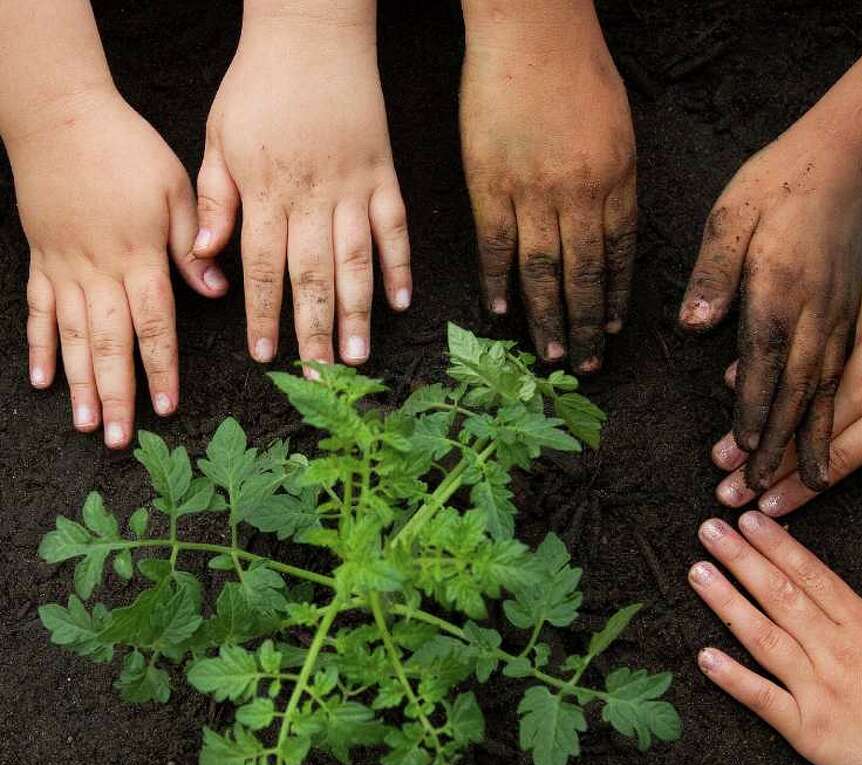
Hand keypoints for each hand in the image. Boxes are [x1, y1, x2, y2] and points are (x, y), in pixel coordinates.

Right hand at [12, 89, 226, 447]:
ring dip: (80, 383)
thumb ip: (192, 245)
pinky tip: (42, 380)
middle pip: (110, 344)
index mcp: (140, 257)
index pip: (154, 325)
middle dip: (116, 395)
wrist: (60, 118)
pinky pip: (40, 311)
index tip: (168, 407)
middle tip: (117, 438)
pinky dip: (40, 346)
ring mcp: (65, 268)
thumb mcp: (176, 189)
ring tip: (83, 423)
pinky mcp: (42, 259)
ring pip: (74, 337)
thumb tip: (215, 291)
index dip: (161, 369)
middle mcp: (99, 271)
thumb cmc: (127, 150)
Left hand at [192, 8, 409, 370]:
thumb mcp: (218, 137)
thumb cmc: (258, 85)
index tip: (265, 355)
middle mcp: (312, 197)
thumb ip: (215, 199)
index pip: (262, 266)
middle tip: (320, 377)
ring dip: (358, 313)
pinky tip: (401, 302)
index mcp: (266, 191)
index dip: (263, 314)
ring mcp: (354, 188)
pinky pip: (396, 228)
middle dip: (314, 331)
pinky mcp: (384, 175)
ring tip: (358, 356)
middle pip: (313, 276)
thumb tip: (204, 256)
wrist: (312, 35)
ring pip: (357, 262)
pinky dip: (400, 265)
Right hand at [460, 0, 636, 372]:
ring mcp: (533, 194)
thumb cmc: (579, 70)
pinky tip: (500, 311)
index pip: (620, 257)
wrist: (530, 33)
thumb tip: (611, 227)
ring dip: (547, 319)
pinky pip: (495, 247)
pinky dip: (498, 282)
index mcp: (618, 182)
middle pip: (585, 276)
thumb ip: (616, 181)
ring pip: (544, 273)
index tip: (611, 329)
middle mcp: (580, 197)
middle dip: (587, 326)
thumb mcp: (619, 128)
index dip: (614, 297)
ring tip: (549, 354)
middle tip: (587, 364)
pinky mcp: (489, 186)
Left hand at [679, 122, 861, 490]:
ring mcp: (837, 317)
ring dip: (810, 438)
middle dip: (779, 444)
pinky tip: (824, 434)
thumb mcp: (731, 216)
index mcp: (777, 292)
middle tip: (764, 491)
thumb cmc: (776, 185)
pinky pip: (840, 374)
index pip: (762, 364)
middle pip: (795, 391)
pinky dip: (831, 411)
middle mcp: (813, 314)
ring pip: (823, 390)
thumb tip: (693, 326)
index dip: (752, 410)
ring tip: (807, 483)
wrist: (843, 160)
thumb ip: (713, 274)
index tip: (743, 452)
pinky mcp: (848, 315)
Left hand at [689, 512, 861, 764]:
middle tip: (709, 530)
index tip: (748, 519)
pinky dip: (733, 679)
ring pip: (764, 638)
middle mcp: (836, 651)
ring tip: (697, 573)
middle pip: (780, 595)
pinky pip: (764, 701)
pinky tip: (704, 657)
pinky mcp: (809, 733)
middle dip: (741, 559)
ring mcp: (819, 691)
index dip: (776, 544)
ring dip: (727, 603)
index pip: (811, 573)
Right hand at [713, 271, 861, 516]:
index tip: (767, 505)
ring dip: (752, 428)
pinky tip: (733, 384)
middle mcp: (859, 390)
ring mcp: (843, 355)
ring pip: (789, 400)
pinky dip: (763, 368)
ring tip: (719, 453)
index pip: (835, 461)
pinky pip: (792, 351)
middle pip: (800, 437)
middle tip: (726, 491)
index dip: (798, 488)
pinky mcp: (836, 322)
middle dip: (761, 468)